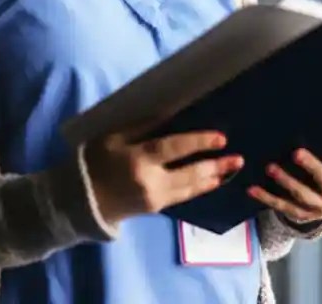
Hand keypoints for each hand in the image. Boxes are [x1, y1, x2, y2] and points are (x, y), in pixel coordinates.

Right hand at [85, 123, 243, 226]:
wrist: (83, 199)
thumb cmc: (96, 160)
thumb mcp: (113, 138)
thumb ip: (142, 127)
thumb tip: (172, 114)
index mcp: (137, 158)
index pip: (173, 148)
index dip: (198, 142)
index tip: (221, 138)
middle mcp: (149, 181)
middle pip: (189, 173)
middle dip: (216, 165)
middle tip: (238, 158)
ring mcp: (154, 198)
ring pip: (190, 188)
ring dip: (213, 177)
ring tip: (232, 169)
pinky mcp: (156, 208)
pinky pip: (184, 197)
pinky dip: (200, 189)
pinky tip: (213, 182)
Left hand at [248, 143, 321, 224]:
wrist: (319, 204)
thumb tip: (309, 123)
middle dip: (313, 167)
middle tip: (297, 153)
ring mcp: (318, 209)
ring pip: (303, 195)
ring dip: (286, 181)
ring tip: (270, 167)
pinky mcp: (300, 216)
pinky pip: (282, 207)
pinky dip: (266, 197)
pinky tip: (252, 189)